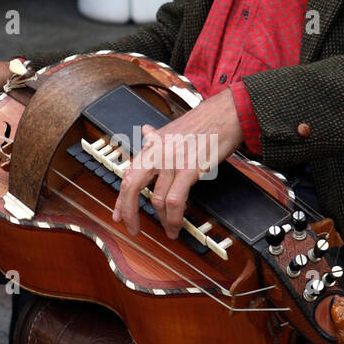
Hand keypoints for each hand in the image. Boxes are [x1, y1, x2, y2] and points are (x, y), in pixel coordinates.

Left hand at [111, 90, 244, 239]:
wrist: (225, 113)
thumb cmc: (203, 122)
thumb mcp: (173, 128)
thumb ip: (157, 136)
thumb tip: (145, 131)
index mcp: (151, 146)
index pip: (128, 176)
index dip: (121, 199)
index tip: (118, 215)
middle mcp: (156, 153)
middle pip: (131, 187)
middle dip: (130, 213)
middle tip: (134, 229)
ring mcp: (171, 161)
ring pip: (156, 199)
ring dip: (163, 220)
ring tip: (169, 230)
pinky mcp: (189, 169)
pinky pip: (175, 200)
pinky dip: (174, 217)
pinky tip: (176, 225)